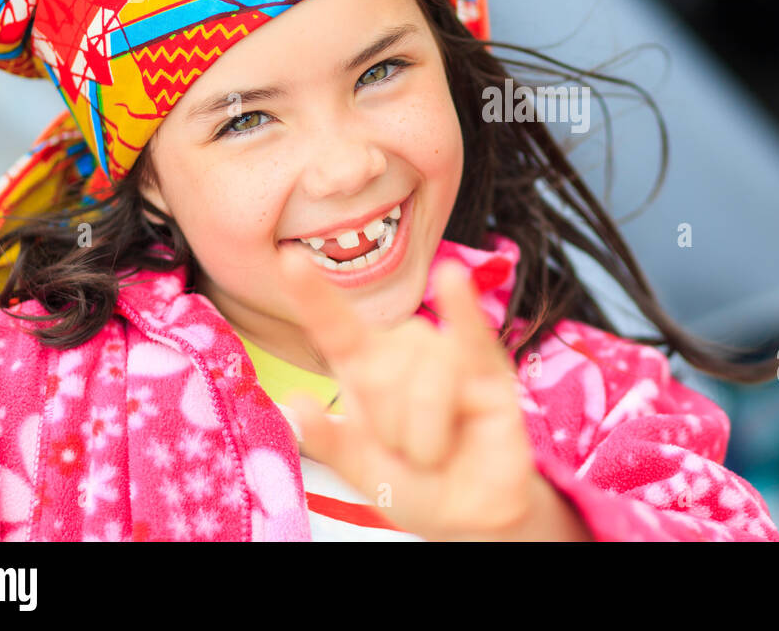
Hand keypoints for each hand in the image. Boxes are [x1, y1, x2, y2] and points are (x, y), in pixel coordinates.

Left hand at [282, 259, 548, 540]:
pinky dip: (462, 308)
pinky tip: (453, 279)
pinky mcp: (488, 370)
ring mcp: (448, 356)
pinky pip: (471, 334)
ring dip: (426, 432)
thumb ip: (331, 442)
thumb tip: (296, 403)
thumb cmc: (416, 486)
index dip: (313, 296)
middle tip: (410, 455)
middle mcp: (403, 354)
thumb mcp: (363, 472)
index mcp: (364, 371)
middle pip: (382, 369)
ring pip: (425, 377)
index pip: (335, 327)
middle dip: (391, 426)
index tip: (290, 260)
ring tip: (438, 451)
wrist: (469, 518)